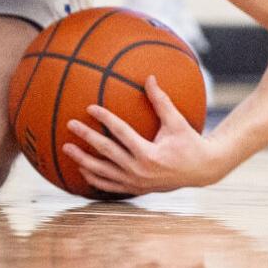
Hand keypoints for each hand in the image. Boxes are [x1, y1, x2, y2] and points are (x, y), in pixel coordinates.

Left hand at [62, 75, 230, 194]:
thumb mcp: (177, 122)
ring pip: (103, 172)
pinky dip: (94, 178)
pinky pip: (109, 185)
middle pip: (106, 152)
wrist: (202, 171)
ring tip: (66, 148)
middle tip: (70, 124)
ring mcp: (136, 182)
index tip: (89, 107)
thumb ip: (161, 101)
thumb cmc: (190, 142)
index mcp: (150, 154)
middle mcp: (140, 170)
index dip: (105, 118)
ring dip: (83, 160)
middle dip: (87, 137)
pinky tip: (81, 169)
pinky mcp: (135, 189)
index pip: (121, 133)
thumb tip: (149, 77)